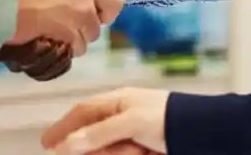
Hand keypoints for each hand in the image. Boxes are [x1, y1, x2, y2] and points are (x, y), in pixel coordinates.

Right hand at [0, 0, 124, 56]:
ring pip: (85, 41)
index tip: (91, 12)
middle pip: (98, 25)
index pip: (115, 1)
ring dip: (72, 41)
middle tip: (66, 24)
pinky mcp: (60, 34)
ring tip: (54, 34)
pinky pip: (70, 50)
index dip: (104, 10)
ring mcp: (74, 17)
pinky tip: (46, 40)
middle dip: (84, 28)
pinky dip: (61, 49)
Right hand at [41, 88, 169, 154]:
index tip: (46, 143)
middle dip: (95, 148)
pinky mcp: (141, 149)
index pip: (83, 112)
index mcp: (119, 101)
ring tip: (140, 151)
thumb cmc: (167, 119)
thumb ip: (99, 134)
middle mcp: (123, 116)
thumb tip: (67, 145)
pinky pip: (121, 154)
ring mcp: (133, 134)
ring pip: (108, 149)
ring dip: (116, 153)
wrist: (204, 133)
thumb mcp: (131, 123)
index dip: (63, 126)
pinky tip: (141, 153)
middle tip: (113, 151)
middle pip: (93, 136)